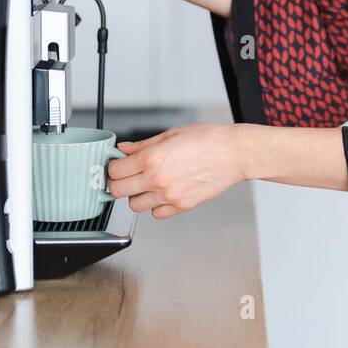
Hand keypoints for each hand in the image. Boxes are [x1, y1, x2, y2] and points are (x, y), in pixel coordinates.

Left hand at [107, 124, 244, 218]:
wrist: (234, 154)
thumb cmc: (207, 140)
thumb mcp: (170, 134)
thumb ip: (142, 145)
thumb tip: (123, 151)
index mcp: (152, 158)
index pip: (114, 171)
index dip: (113, 167)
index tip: (117, 165)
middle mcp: (157, 179)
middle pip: (118, 191)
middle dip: (119, 183)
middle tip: (127, 176)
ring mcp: (169, 196)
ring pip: (135, 205)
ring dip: (137, 195)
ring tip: (149, 183)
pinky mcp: (181, 206)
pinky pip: (156, 214)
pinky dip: (156, 205)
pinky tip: (164, 192)